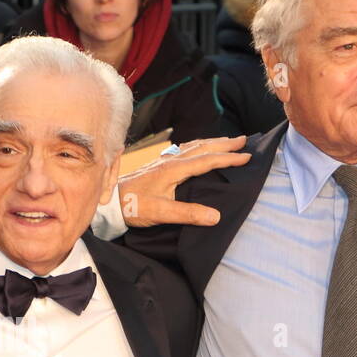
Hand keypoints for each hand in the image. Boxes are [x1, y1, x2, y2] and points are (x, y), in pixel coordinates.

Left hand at [118, 135, 249, 227]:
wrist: (110, 201)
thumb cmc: (134, 206)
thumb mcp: (161, 213)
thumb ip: (188, 214)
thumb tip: (216, 216)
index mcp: (174, 169)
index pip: (207, 160)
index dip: (228, 158)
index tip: (247, 156)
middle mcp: (170, 161)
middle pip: (203, 147)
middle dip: (225, 144)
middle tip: (244, 140)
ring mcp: (163, 161)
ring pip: (193, 146)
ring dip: (212, 143)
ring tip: (227, 141)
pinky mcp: (158, 165)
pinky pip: (183, 150)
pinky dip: (197, 146)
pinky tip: (197, 149)